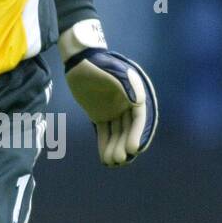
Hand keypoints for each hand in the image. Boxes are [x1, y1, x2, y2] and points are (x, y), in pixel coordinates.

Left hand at [61, 20, 157, 166]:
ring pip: (117, 134)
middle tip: (120, 159)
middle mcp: (128, 105)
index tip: (133, 148)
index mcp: (136, 94)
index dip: (138, 134)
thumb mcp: (114, 71)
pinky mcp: (100, 115)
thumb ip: (126, 84)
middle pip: (129, 130)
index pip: (140, 118)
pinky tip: (104, 158)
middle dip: (125, 145)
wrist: (80, 60)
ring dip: (115, 148)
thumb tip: (138, 101)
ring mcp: (114, 111)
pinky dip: (105, 145)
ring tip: (111, 162)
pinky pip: (105, 133)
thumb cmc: (99, 63)